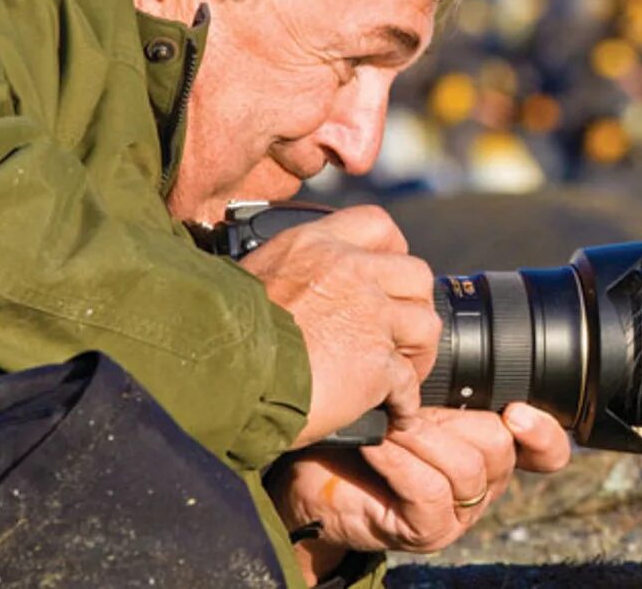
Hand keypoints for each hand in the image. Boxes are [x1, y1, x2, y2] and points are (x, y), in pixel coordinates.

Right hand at [239, 205, 440, 447]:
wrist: (216, 374)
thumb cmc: (219, 334)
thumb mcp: (251, 280)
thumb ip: (288, 276)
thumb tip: (295, 293)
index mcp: (314, 246)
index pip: (377, 226)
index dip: (393, 252)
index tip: (388, 278)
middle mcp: (348, 272)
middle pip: (416, 275)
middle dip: (415, 306)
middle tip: (401, 334)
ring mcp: (368, 316)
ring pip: (425, 325)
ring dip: (418, 354)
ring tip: (403, 375)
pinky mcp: (376, 363)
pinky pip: (409, 383)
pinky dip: (406, 403)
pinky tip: (395, 414)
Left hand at [269, 403, 570, 583]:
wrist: (312, 478)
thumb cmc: (364, 432)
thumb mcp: (416, 401)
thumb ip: (452, 389)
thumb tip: (471, 350)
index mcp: (490, 451)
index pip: (547, 453)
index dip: (544, 433)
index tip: (516, 411)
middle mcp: (483, 485)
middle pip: (500, 446)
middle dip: (454, 420)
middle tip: (410, 406)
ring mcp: (459, 514)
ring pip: (466, 469)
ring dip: (420, 437)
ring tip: (388, 424)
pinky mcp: (428, 532)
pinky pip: (429, 491)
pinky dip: (400, 461)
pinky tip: (376, 445)